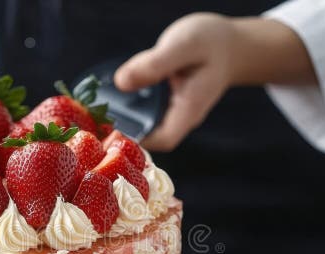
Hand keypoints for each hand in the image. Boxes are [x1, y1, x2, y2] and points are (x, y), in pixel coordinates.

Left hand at [114, 13, 315, 150]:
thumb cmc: (211, 43)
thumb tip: (122, 82)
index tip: (112, 126)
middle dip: (123, 130)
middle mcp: (181, 117)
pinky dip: (129, 106)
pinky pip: (145, 112)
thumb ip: (155, 64)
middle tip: (94, 118)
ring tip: (96, 108)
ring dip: (123, 118)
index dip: (138, 139)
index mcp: (188, 109)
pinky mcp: (167, 104)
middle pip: (150, 137)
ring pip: (145, 125)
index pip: (164, 139)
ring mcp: (174, 112)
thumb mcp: (183, 45)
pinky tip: (112, 95)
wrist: (230, 45)